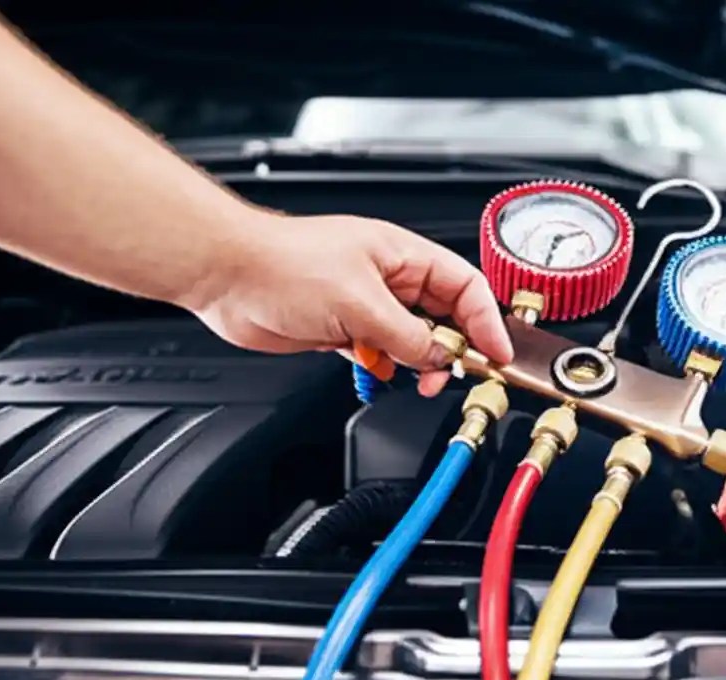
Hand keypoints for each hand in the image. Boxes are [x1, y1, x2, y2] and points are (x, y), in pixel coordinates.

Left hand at [183, 211, 512, 395]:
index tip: (497, 351)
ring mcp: (365, 304)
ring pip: (412, 339)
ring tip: (417, 377)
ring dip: (417, 362)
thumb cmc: (283, 264)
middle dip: (454, 347)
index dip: (486, 320)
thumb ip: (407, 337)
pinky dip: (385, 367)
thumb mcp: (361, 304)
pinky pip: (381, 352)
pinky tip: (378, 372)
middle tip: (454, 373)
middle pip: (443, 316)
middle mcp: (388, 278)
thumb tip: (438, 357)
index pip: (465, 286)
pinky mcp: (343, 328)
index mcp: (402, 256)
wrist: (228, 276)